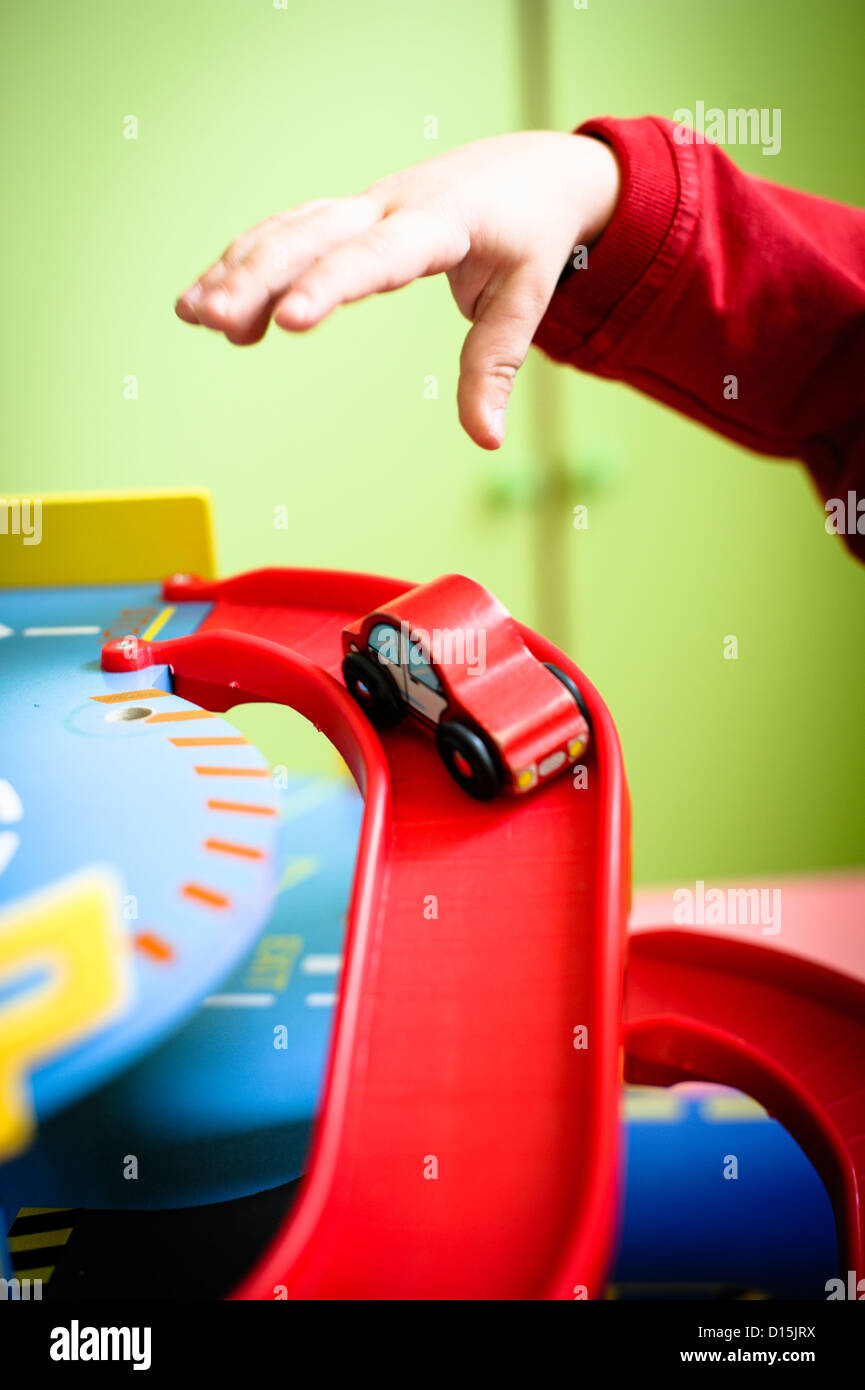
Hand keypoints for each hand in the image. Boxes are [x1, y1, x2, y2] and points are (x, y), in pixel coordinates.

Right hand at [175, 132, 619, 447]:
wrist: (531, 169)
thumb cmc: (530, 235)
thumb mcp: (527, 296)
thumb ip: (495, 365)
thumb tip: (485, 440)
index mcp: (441, 223)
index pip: (378, 255)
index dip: (330, 285)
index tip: (286, 320)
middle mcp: (389, 206)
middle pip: (311, 235)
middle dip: (256, 275)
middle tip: (208, 320)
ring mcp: (363, 206)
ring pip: (287, 229)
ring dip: (237, 269)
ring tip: (192, 317)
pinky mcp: (347, 215)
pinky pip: (288, 233)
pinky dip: (246, 262)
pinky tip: (211, 301)